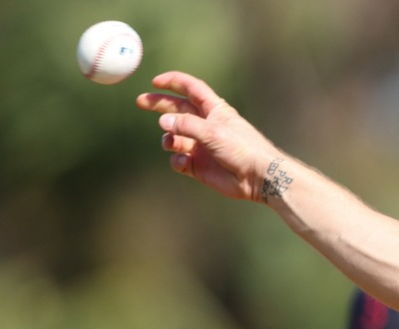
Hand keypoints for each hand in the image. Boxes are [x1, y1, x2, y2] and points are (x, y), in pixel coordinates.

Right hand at [135, 72, 283, 201]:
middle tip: (140, 102)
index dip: (174, 82)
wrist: (258, 177)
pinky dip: (177, 160)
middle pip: (177, 110)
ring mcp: (201, 145)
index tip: (155, 81)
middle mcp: (206, 125)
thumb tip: (163, 121)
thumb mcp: (213, 131)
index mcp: (214, 110)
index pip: (191, 89)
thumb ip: (186, 125)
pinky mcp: (199, 166)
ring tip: (172, 142)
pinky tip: (184, 162)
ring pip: (174, 137)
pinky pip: (179, 160)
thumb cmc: (242, 148)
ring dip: (168, 138)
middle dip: (159, 105)